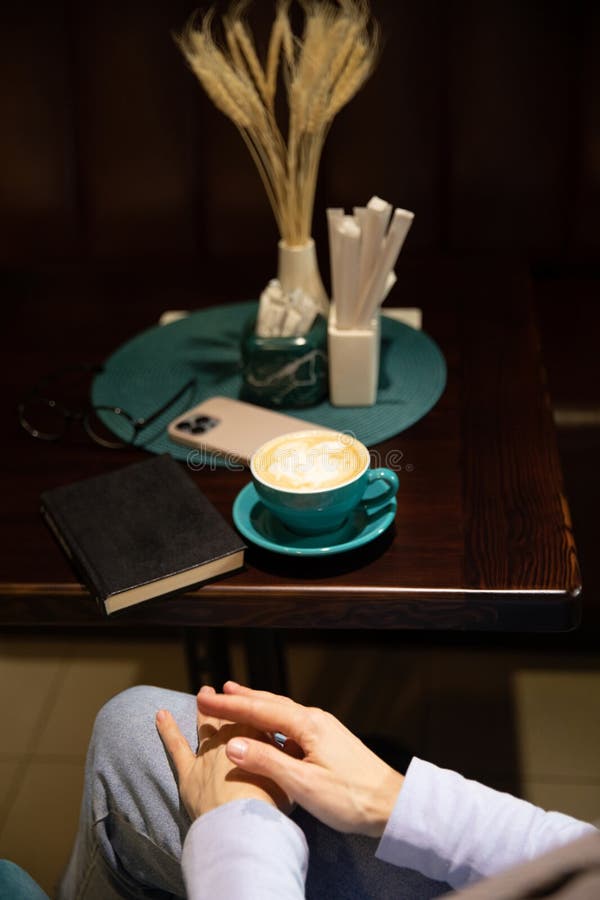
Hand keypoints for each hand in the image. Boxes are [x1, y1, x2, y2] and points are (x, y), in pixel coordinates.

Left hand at [155, 685, 290, 820]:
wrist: (240, 822)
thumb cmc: (269, 803)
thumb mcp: (289, 778)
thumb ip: (285, 760)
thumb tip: (293, 752)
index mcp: (255, 737)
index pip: (253, 716)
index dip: (250, 706)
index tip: (248, 696)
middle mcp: (229, 740)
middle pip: (228, 717)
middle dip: (227, 703)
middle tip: (224, 690)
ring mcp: (207, 754)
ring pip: (205, 726)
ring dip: (204, 709)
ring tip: (203, 692)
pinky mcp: (188, 772)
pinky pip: (176, 746)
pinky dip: (167, 729)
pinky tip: (160, 715)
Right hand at [196, 682, 403, 837]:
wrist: (391, 805)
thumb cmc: (350, 798)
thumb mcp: (303, 784)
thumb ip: (266, 762)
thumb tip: (232, 744)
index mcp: (307, 725)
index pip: (260, 710)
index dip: (229, 706)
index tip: (203, 700)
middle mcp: (314, 719)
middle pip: (270, 704)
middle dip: (240, 699)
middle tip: (213, 693)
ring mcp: (323, 729)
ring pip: (281, 712)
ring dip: (256, 705)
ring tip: (236, 697)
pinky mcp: (327, 742)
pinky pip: (291, 724)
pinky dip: (271, 721)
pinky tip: (268, 728)